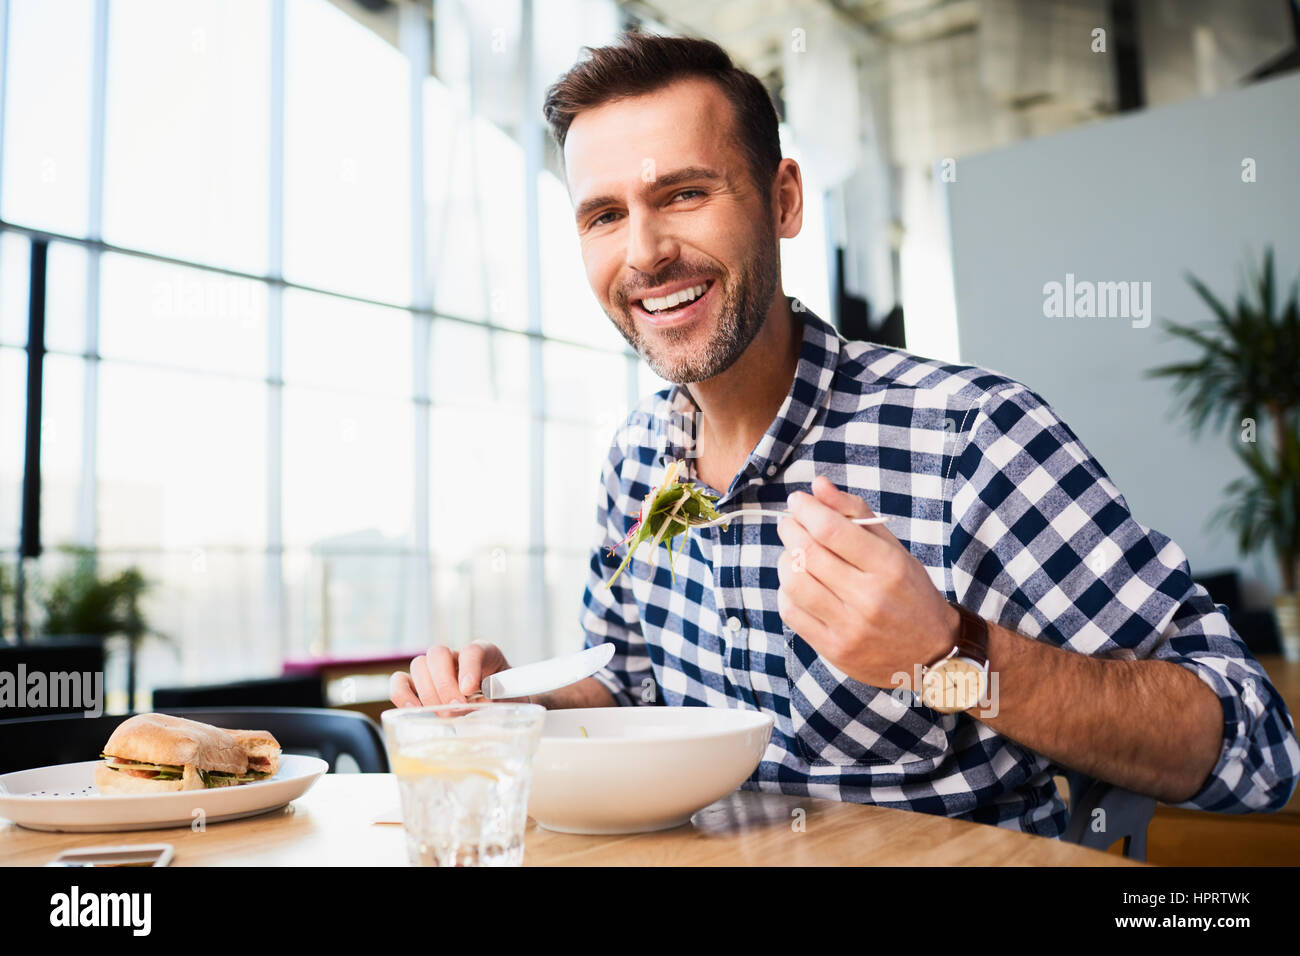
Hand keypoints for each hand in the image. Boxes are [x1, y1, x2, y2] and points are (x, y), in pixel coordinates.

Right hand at [389, 640, 531, 706]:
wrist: (499, 711)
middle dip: (444, 684)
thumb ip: (502, 699)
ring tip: (444, 715)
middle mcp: (457, 657)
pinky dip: (402, 695)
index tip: (470, 689)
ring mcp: (436, 669)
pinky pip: (400, 681)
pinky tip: (414, 710)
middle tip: (456, 708)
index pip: (472, 650)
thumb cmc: (505, 703)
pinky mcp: (418, 685)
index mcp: (485, 654)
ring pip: (419, 664)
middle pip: (438, 653)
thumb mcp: (513, 700)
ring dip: (427, 692)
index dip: (468, 667)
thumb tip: (485, 702)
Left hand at [776, 476, 958, 688]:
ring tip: (793, 554)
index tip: (798, 501)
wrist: (931, 653)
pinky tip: (800, 585)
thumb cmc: (909, 592)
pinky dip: (787, 592)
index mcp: (888, 566)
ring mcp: (850, 627)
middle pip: (808, 553)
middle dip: (790, 530)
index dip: (806, 509)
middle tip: (790, 523)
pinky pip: (791, 612)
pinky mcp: (834, 649)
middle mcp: (869, 597)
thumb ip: (856, 513)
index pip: (831, 529)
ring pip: (793, 582)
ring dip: (785, 560)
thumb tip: (818, 486)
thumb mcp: (893, 549)